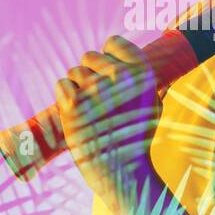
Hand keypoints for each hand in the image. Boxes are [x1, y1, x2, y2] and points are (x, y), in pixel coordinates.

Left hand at [54, 35, 159, 188]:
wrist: (121, 172)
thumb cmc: (136, 138)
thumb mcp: (153, 105)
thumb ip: (145, 79)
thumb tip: (140, 59)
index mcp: (141, 73)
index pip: (113, 42)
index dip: (107, 58)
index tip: (108, 76)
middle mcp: (119, 76)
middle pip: (89, 56)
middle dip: (90, 75)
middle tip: (98, 102)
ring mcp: (95, 89)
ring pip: (74, 72)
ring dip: (77, 89)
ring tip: (90, 112)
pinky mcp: (73, 104)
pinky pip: (61, 85)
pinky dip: (64, 99)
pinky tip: (77, 116)